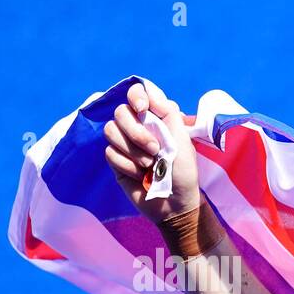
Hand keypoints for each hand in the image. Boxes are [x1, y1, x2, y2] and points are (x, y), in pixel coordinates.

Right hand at [103, 80, 200, 222]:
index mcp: (156, 119)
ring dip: (132, 150)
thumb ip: (168, 113)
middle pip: (120, 112)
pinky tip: (140, 176)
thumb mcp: (182, 140)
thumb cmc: (183, 172)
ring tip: (150, 165)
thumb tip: (149, 90)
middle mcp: (138, 127)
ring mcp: (125, 143)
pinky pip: (110, 153)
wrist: (176, 203)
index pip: (137, 94)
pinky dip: (127, 165)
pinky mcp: (116, 160)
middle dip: (136, 131)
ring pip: (110, 131)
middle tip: (155, 150)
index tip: (142, 107)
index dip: (136, 96)